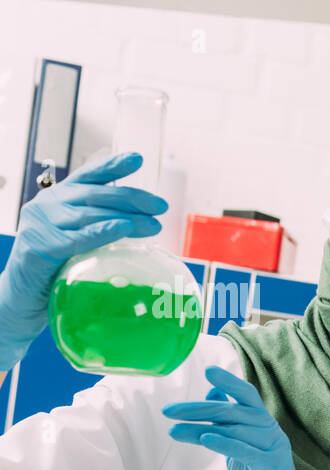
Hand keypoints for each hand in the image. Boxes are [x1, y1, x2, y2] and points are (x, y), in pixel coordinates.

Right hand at [0, 152, 167, 368]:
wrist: (20, 301)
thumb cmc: (53, 273)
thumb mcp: (76, 244)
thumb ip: (96, 229)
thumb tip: (139, 224)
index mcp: (56, 201)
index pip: (86, 177)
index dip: (112, 167)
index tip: (138, 160)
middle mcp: (46, 206)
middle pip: (94, 195)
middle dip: (132, 198)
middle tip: (160, 206)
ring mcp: (40, 225)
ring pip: (90, 214)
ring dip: (127, 217)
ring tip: (153, 225)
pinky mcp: (39, 247)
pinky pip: (77, 238)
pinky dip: (103, 232)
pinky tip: (124, 228)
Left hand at [162, 366, 329, 469]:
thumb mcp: (240, 446)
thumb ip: (229, 422)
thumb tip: (212, 393)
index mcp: (263, 424)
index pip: (247, 395)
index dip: (229, 382)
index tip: (207, 370)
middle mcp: (271, 431)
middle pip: (234, 411)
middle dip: (199, 409)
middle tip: (168, 411)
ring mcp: (274, 449)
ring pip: (236, 430)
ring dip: (201, 428)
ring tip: (174, 430)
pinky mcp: (273, 468)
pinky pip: (247, 452)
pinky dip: (226, 443)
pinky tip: (206, 438)